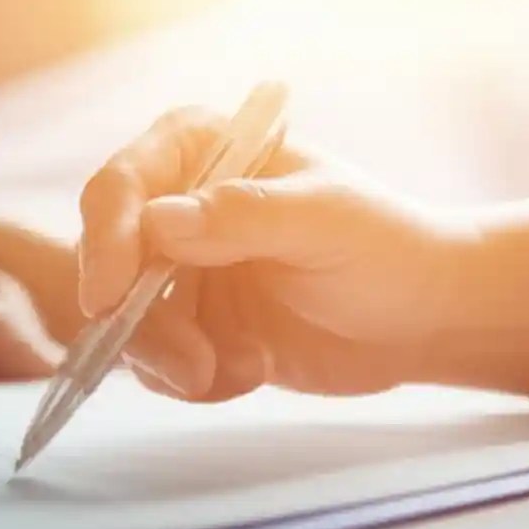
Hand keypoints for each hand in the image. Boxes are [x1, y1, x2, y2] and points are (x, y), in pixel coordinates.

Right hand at [78, 104, 477, 401]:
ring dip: (172, 358)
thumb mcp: (323, 220)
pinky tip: (254, 368)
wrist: (424, 318)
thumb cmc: (386, 246)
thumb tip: (156, 221)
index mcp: (200, 150)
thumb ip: (241, 215)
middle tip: (192, 365)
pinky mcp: (192, 326)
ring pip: (126, 321)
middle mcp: (176, 206)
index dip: (105, 238)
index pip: (122, 186)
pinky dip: (195, 378)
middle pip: (107, 261)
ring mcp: (180, 270)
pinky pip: (158, 362)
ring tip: (243, 368)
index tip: (107, 296)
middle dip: (141, 321)